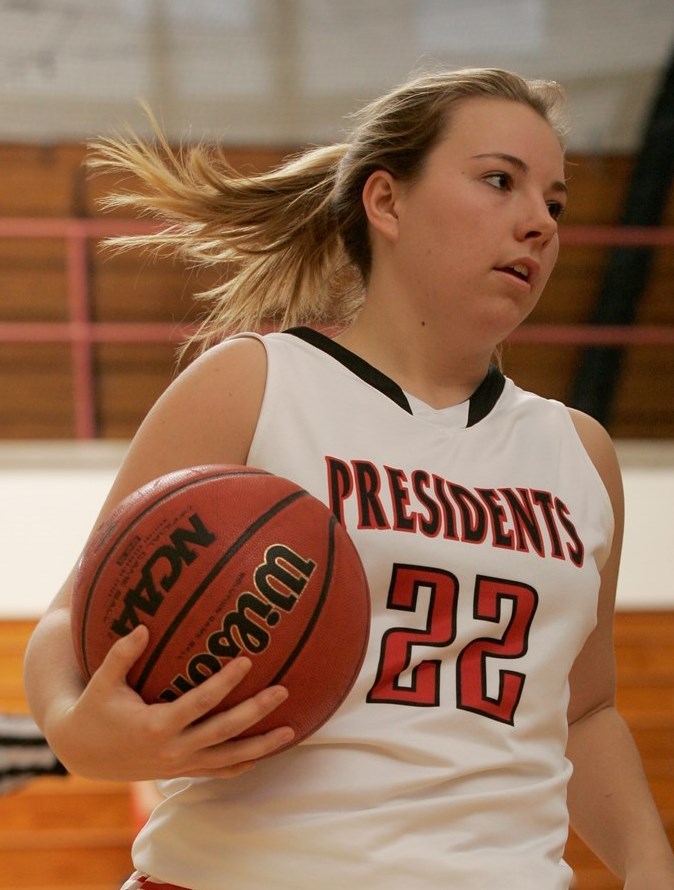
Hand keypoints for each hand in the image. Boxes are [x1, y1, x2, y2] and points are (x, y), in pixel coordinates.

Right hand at [46, 626, 294, 781]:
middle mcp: (172, 750)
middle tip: (283, 691)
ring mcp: (179, 765)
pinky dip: (242, 764)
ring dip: (261, 746)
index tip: (247, 661)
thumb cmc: (94, 708)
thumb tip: (145, 626)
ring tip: (291, 731)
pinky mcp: (181, 772)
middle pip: (224, 732)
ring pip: (228, 758)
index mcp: (155, 726)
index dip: (225, 682)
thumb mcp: (103, 680)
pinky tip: (264, 754)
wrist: (82, 752)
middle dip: (256, 712)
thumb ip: (122, 653)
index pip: (200, 702)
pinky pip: (218, 771)